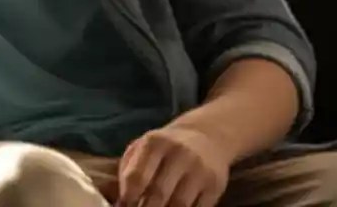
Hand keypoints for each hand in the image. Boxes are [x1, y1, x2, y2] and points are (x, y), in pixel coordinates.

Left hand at [114, 124, 230, 206]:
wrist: (207, 136)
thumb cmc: (165, 147)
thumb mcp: (142, 148)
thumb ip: (128, 171)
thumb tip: (120, 202)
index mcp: (155, 142)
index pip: (137, 177)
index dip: (128, 198)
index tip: (124, 206)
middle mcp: (179, 154)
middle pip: (158, 194)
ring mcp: (200, 170)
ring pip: (179, 205)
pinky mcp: (216, 185)